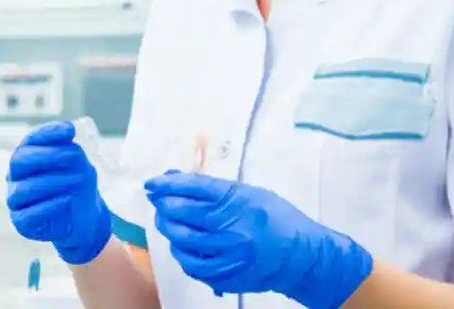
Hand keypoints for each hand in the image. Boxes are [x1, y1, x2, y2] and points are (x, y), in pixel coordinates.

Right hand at [6, 121, 111, 264]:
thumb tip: (68, 138)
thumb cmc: (76, 185)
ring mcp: (16, 199)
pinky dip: (50, 206)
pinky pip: (29, 214)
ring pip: (24, 189)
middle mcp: (17, 175)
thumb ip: (71, 151)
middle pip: (19, 160)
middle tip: (74, 157)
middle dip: (48, 156)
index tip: (71, 131)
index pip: (31, 139)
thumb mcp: (79, 165)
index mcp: (27, 156)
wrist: (85, 217)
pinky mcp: (21, 221)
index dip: (48, 133)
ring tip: (76, 181)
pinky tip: (67, 200)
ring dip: (53, 182)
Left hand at [145, 171, 372, 308]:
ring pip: (182, 239)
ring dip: (168, 228)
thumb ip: (214, 189)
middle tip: (157, 201)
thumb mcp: (249, 193)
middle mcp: (231, 226)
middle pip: (182, 212)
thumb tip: (177, 180)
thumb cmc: (277, 219)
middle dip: (163, 205)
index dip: (168, 184)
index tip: (152, 183)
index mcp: (238, 200)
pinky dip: (181, 253)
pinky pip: (192, 265)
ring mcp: (228, 253)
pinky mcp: (226, 274)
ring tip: (167, 221)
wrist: (301, 255)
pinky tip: (181, 245)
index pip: (194, 187)